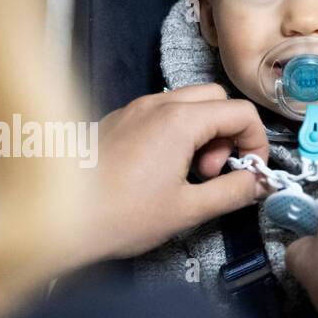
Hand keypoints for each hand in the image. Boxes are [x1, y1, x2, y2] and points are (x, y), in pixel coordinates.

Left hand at [68, 84, 270, 268]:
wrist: (59, 218)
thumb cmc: (120, 216)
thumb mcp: (187, 210)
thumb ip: (232, 192)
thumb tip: (259, 183)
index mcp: (179, 121)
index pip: (240, 112)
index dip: (255, 142)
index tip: (249, 172)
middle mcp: (156, 104)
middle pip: (215, 99)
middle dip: (227, 133)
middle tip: (211, 173)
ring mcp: (132, 109)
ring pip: (185, 103)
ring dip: (200, 132)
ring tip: (186, 174)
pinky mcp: (115, 120)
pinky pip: (157, 113)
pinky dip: (173, 133)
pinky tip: (159, 170)